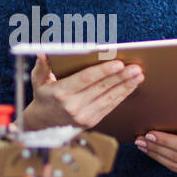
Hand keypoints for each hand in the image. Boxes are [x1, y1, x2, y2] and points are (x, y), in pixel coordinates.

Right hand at [20, 55, 143, 130]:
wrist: (43, 124)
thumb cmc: (44, 97)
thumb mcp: (38, 81)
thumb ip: (42, 66)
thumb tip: (42, 53)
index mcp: (61, 92)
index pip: (85, 79)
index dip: (103, 71)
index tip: (118, 63)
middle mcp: (73, 106)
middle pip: (101, 88)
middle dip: (121, 77)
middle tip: (135, 67)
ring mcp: (83, 116)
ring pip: (109, 98)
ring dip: (126, 86)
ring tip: (138, 75)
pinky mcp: (91, 121)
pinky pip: (110, 106)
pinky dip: (122, 95)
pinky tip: (131, 85)